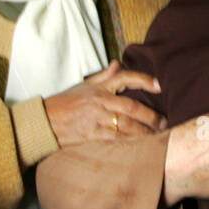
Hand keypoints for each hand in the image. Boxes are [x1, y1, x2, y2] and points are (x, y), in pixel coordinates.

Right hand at [43, 60, 164, 147]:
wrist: (44, 121)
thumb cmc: (64, 102)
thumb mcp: (82, 85)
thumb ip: (103, 76)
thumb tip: (118, 64)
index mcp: (98, 88)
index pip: (124, 78)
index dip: (144, 80)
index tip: (160, 85)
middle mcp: (98, 102)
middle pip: (131, 107)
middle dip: (151, 116)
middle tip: (164, 121)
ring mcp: (95, 119)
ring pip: (126, 125)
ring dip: (144, 131)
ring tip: (156, 135)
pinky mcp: (91, 135)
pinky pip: (115, 138)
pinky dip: (129, 141)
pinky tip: (140, 144)